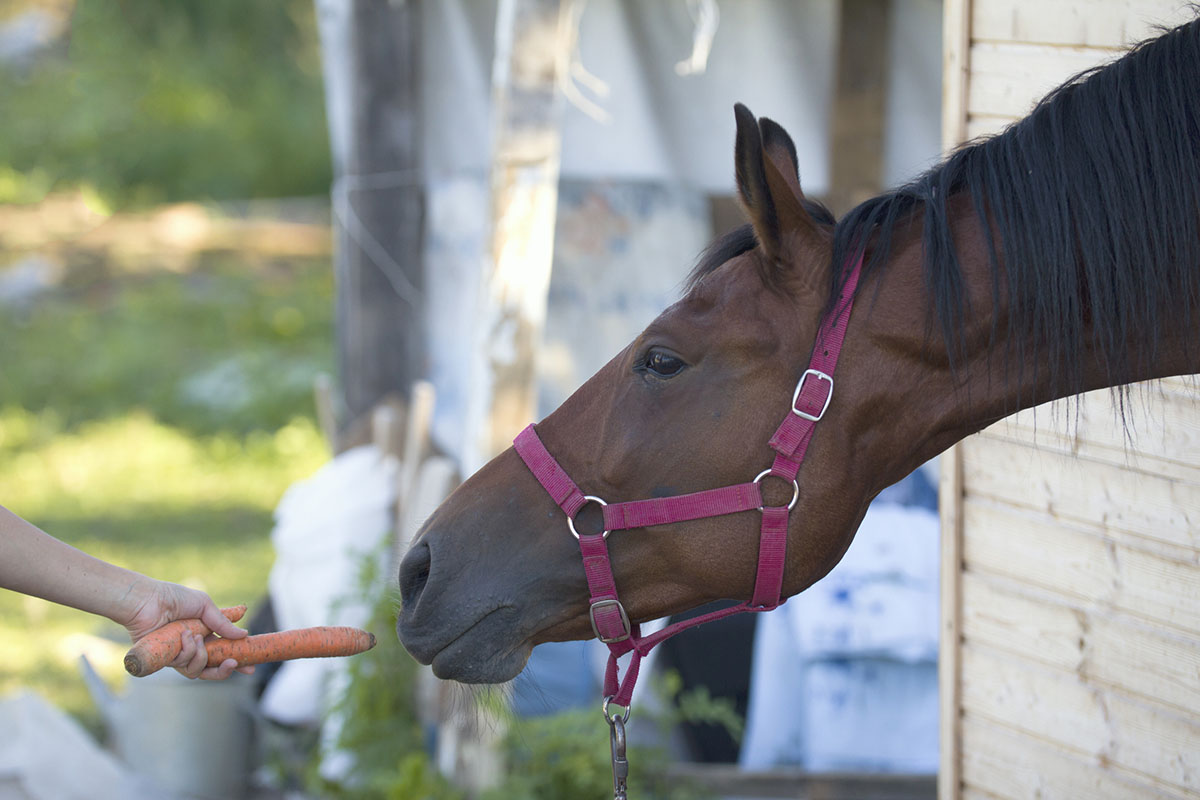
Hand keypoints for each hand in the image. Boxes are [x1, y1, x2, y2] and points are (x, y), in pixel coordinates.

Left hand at [122, 578, 256, 679]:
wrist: (149, 601)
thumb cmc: (174, 598)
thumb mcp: (205, 606)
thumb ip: (223, 623)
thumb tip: (244, 634)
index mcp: (204, 636)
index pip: (223, 654)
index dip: (237, 663)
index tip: (251, 667)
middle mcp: (192, 649)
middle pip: (210, 671)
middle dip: (223, 671)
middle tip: (232, 663)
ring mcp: (177, 656)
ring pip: (196, 670)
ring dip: (200, 655)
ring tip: (196, 637)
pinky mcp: (164, 660)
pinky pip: (181, 665)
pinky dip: (186, 651)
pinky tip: (183, 636)